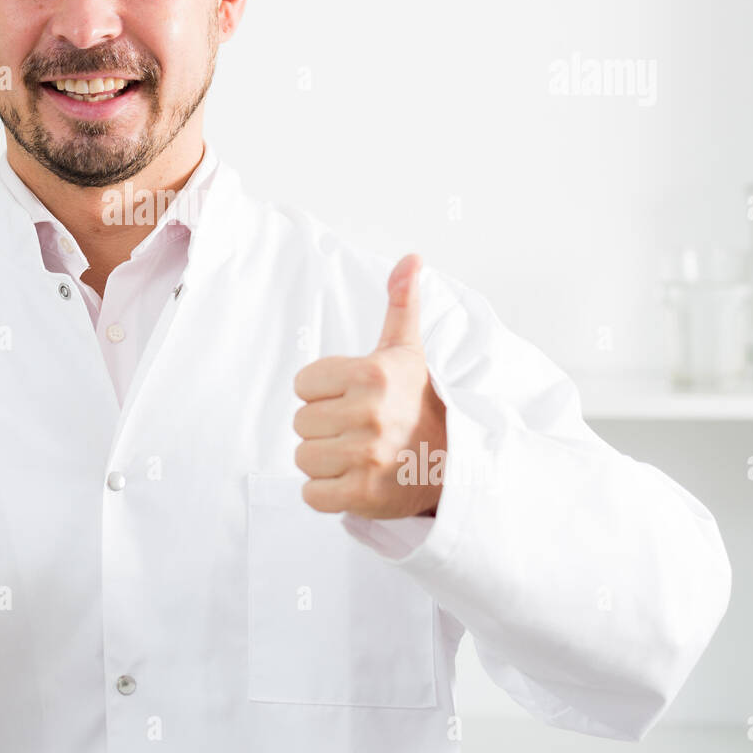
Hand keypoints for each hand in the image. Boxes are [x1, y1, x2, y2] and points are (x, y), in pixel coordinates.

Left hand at [293, 253, 447, 519]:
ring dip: (324, 459)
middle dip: (324, 426)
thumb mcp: (407, 350)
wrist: (452, 462)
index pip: (302, 384)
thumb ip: (400, 304)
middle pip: (300, 422)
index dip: (323, 391)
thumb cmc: (417, 401)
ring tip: (357, 453)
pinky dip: (326, 491)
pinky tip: (353, 478)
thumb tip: (411, 258)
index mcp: (371, 375)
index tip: (354, 397)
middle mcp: (368, 415)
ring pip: (303, 457)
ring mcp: (365, 457)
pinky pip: (311, 493)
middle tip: (359, 427)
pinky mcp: (361, 494)